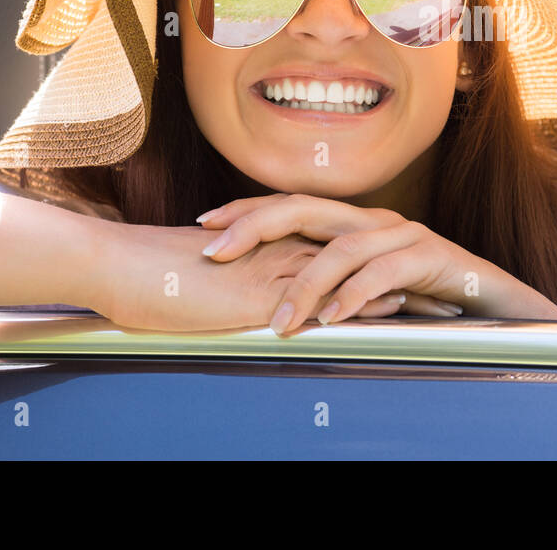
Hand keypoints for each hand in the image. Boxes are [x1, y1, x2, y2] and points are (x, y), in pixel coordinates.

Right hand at [88, 218, 414, 331]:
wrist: (114, 265)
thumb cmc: (144, 277)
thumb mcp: (198, 282)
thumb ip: (228, 287)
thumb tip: (236, 304)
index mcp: (266, 246)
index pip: (333, 251)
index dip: (371, 266)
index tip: (406, 279)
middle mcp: (277, 251)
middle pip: (355, 258)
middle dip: (399, 274)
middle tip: (442, 289)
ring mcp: (272, 269)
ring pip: (347, 274)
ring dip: (391, 287)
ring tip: (436, 302)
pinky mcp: (261, 292)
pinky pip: (319, 295)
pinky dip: (358, 301)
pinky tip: (389, 310)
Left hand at [197, 193, 556, 333]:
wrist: (496, 305)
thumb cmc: (425, 301)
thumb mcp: (368, 293)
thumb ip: (329, 289)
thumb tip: (271, 309)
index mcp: (355, 223)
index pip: (292, 205)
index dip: (247, 211)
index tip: (204, 227)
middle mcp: (374, 220)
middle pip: (306, 209)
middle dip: (254, 227)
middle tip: (213, 253)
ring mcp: (403, 234)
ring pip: (341, 247)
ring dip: (305, 286)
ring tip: (280, 323)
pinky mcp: (429, 256)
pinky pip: (383, 272)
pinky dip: (354, 295)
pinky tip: (333, 319)